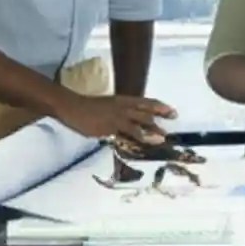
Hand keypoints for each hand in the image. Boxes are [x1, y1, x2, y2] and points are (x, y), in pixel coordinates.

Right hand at [56, 92, 176, 143]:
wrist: (72, 106)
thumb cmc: (89, 106)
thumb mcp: (109, 104)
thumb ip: (121, 111)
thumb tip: (132, 120)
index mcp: (123, 100)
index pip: (146, 102)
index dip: (160, 106)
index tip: (172, 111)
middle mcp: (122, 107)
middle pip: (145, 113)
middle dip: (160, 120)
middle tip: (171, 128)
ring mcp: (116, 118)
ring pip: (138, 124)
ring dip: (151, 132)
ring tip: (161, 139)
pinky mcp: (108, 128)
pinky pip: (124, 136)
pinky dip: (134, 141)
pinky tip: (141, 146)